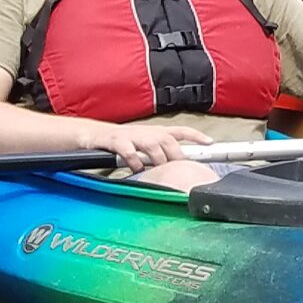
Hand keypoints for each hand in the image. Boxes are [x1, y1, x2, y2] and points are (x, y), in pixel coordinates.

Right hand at [81, 122, 213, 172]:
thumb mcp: (144, 145)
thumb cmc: (122, 142)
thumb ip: (160, 154)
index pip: (180, 131)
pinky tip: (136, 169)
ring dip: (158, 159)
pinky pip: (128, 150)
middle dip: (177, 155)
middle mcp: (146, 131)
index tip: (210, 142)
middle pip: (168, 140)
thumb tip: (178, 169)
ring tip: (160, 171)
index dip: (196, 135)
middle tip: (180, 170)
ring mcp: (131, 135)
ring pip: (152, 145)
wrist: (92, 134)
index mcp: (155, 132)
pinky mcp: (115, 140)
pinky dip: (134, 160)